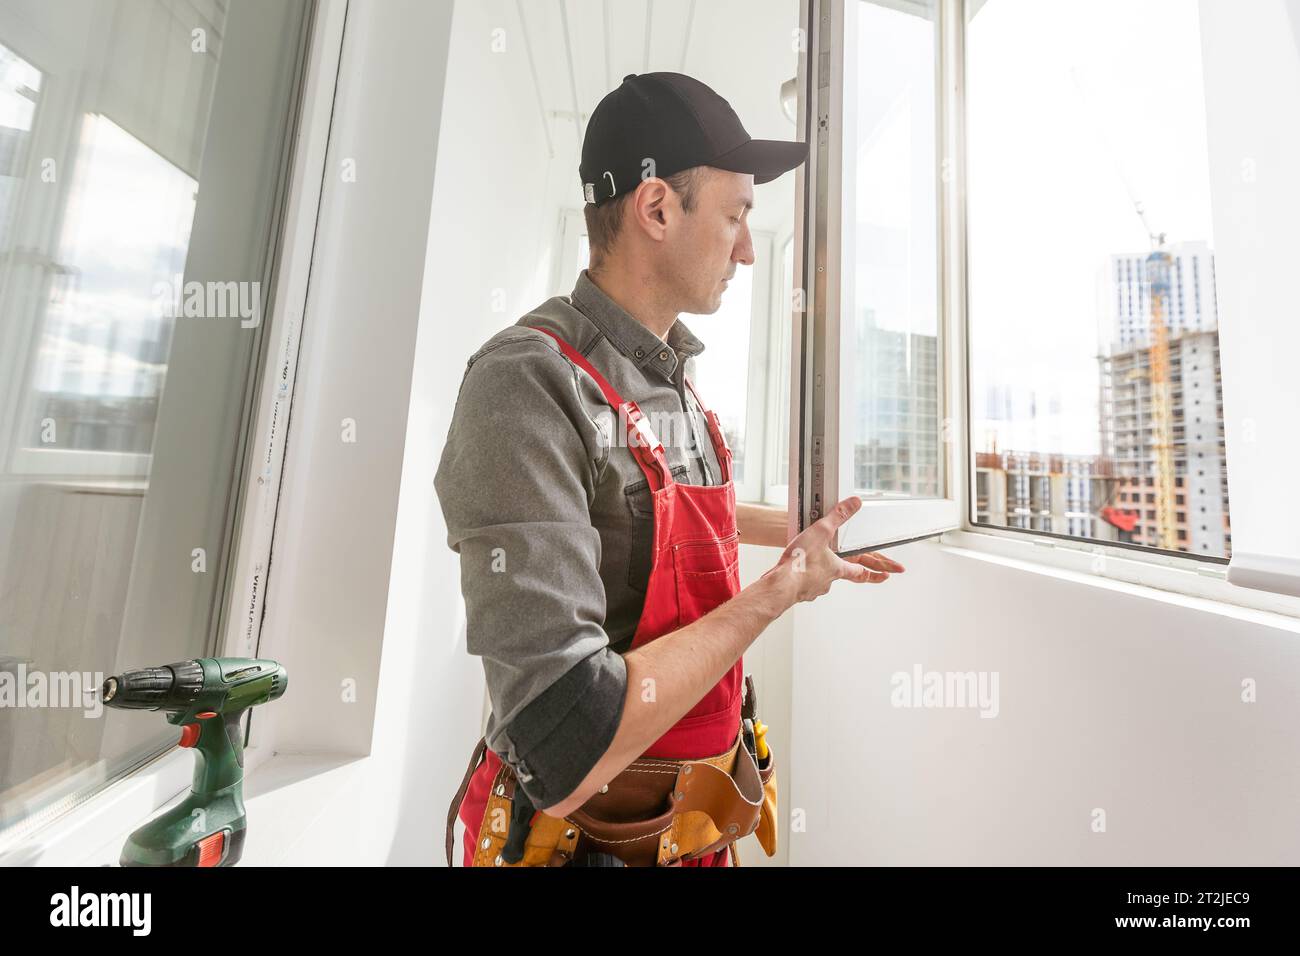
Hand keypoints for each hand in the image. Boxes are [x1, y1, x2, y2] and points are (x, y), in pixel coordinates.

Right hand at [762, 496, 904, 604]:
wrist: (780, 584)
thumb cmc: (801, 562)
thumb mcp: (822, 531)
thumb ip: (838, 516)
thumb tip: (855, 503)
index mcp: (838, 568)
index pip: (861, 571)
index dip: (875, 572)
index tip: (886, 575)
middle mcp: (828, 580)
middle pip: (845, 577)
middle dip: (856, 575)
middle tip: (868, 577)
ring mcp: (814, 588)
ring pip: (823, 580)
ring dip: (823, 574)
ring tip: (818, 566)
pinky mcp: (799, 592)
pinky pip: (805, 585)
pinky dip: (805, 579)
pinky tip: (798, 573)